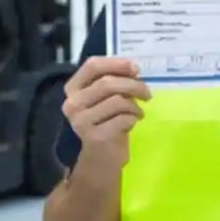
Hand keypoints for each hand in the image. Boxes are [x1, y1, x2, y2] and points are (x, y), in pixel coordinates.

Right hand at [62, 57, 151, 177]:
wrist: (99, 157)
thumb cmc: (105, 121)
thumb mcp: (105, 97)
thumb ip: (113, 80)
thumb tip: (133, 68)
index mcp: (72, 88)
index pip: (92, 65)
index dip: (116, 63)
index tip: (135, 68)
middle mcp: (72, 103)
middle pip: (108, 83)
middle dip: (133, 85)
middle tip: (147, 93)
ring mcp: (81, 121)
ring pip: (118, 101)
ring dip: (134, 105)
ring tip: (137, 112)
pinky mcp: (95, 136)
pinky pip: (123, 119)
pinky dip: (133, 118)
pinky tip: (132, 122)